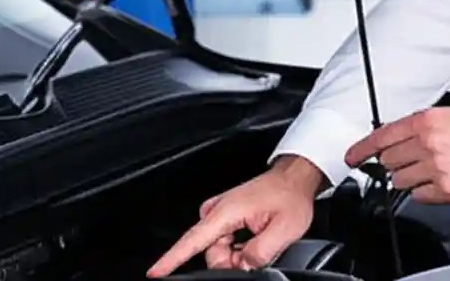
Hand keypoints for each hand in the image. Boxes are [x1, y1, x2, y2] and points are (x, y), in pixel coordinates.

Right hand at [146, 156, 325, 276]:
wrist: (294, 179)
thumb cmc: (289, 196)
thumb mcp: (285, 229)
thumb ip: (260, 253)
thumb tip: (243, 265)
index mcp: (226, 211)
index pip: (192, 241)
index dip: (172, 259)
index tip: (155, 272)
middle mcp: (217, 210)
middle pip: (211, 253)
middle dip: (232, 260)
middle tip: (258, 250)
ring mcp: (220, 213)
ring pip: (219, 250)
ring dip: (237, 253)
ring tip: (261, 239)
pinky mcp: (224, 216)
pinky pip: (224, 242)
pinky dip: (238, 246)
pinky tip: (254, 237)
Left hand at [344, 107, 449, 204]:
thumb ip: (421, 126)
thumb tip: (396, 136)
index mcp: (427, 121)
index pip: (382, 136)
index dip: (362, 150)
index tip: (351, 157)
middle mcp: (429, 144)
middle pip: (389, 161)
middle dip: (396, 163)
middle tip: (413, 161)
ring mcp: (437, 169)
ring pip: (402, 181)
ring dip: (411, 178)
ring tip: (433, 171)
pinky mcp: (447, 190)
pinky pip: (420, 197)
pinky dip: (427, 192)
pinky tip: (443, 181)